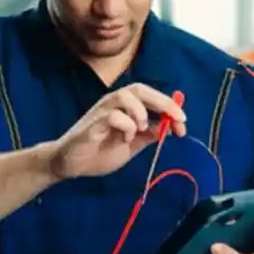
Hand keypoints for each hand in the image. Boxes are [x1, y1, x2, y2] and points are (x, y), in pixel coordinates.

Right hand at [45, 83, 186, 179]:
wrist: (70, 164)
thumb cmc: (98, 152)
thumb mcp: (131, 145)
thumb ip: (148, 134)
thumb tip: (170, 127)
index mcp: (123, 107)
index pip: (149, 96)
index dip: (169, 105)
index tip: (183, 123)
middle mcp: (112, 104)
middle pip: (139, 89)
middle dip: (162, 102)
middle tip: (178, 118)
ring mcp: (101, 112)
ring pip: (124, 96)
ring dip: (140, 111)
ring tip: (142, 128)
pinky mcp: (91, 125)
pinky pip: (112, 116)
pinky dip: (125, 126)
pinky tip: (125, 139)